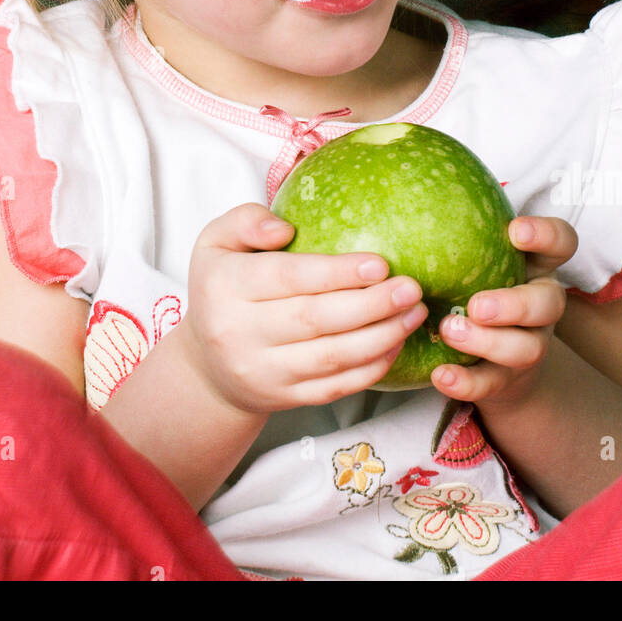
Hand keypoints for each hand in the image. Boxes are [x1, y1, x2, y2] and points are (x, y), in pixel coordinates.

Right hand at [178, 202, 429, 416]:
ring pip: (331, 358)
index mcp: (226, 287)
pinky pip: (335, 387)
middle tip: (411, 288)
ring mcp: (262, 372)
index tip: (380, 264)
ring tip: (414, 313)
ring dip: (381, 337)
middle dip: (371, 305)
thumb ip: (246, 221)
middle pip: (316, 320)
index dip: (337, 273)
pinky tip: (395, 342)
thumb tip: (283, 229)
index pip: (288, 279)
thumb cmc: (223, 288)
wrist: (208, 366)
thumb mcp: (216, 241)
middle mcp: (239, 333)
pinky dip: (371, 367)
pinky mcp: (283, 400)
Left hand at [428, 215, 576, 408]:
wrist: (490, 361)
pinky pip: (491, 384)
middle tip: (478, 305)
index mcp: (536, 267)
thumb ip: (453, 226)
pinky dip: (466, 381)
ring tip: (449, 332)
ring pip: (525, 348)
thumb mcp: (472, 255)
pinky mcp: (507, 381)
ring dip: (488, 342)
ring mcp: (529, 345)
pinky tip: (440, 375)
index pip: (561, 243)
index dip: (546, 236)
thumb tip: (405, 177)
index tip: (515, 231)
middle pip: (549, 303)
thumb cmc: (472, 286)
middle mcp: (542, 306)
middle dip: (515, 304)